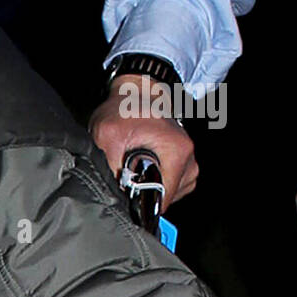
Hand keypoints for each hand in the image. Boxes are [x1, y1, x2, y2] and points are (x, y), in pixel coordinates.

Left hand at [89, 75, 197, 205]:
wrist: (137, 94)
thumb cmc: (124, 110)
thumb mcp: (106, 135)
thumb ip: (110, 166)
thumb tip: (115, 194)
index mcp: (177, 153)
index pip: (161, 200)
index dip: (138, 202)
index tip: (125, 190)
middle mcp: (189, 162)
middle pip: (163, 200)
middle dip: (141, 192)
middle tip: (125, 171)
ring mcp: (189, 166)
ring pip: (165, 196)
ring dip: (146, 186)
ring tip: (133, 164)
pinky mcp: (184, 168)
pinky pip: (167, 188)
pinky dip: (152, 182)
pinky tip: (142, 166)